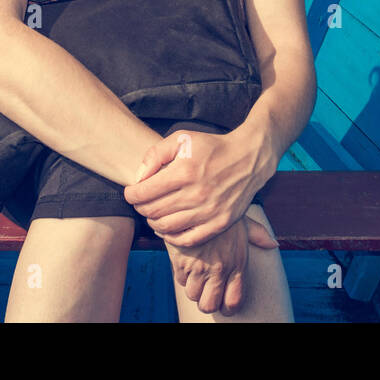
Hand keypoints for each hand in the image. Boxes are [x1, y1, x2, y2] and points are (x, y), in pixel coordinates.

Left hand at [124, 127, 270, 246]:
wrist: (249, 158)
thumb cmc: (212, 147)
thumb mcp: (182, 139)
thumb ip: (155, 154)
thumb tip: (138, 178)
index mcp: (184, 172)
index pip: (144, 193)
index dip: (131, 195)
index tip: (131, 192)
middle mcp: (196, 194)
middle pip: (153, 211)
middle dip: (140, 208)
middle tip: (140, 203)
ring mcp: (209, 212)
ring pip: (166, 227)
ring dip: (153, 222)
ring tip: (153, 213)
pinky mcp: (220, 224)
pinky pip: (187, 240)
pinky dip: (171, 237)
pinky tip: (167, 227)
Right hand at [164, 212, 278, 315]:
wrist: (196, 197)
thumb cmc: (221, 209)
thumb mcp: (242, 220)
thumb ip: (258, 235)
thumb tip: (274, 244)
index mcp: (237, 263)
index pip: (233, 301)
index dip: (228, 308)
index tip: (224, 304)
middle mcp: (219, 269)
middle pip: (209, 305)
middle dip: (208, 302)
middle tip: (207, 294)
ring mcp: (198, 266)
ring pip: (193, 294)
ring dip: (194, 289)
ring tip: (197, 277)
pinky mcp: (180, 261)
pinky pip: (180, 280)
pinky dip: (183, 277)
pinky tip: (187, 265)